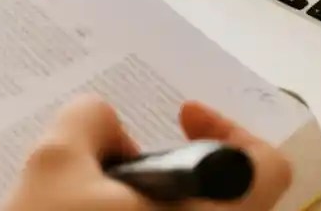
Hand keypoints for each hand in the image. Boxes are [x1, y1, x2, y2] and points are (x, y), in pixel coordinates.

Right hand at [1, 96, 292, 210]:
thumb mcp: (54, 160)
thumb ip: (90, 120)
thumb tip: (109, 131)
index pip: (266, 168)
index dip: (226, 129)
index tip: (182, 118)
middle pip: (223, 196)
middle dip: (171, 167)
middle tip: (124, 162)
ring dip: (151, 201)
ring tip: (96, 196)